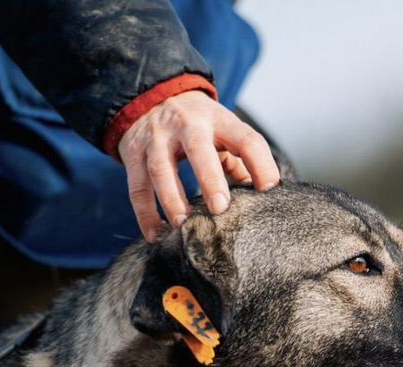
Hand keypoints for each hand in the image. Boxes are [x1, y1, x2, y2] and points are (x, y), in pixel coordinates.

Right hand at [118, 91, 280, 241]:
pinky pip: (138, 187)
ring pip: (161, 170)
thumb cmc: (199, 125)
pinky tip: (156, 235)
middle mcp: (187, 125)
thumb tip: (262, 196)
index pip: (246, 139)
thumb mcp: (223, 130)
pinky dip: (145, 213)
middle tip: (220, 209)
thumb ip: (242, 160)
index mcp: (218, 120)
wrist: (149, 95)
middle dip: (210, 179)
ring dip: (173, 200)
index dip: (261, 164)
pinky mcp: (133, 153)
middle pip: (199, 150)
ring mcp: (156, 138)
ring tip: (185, 226)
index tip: (270, 190)